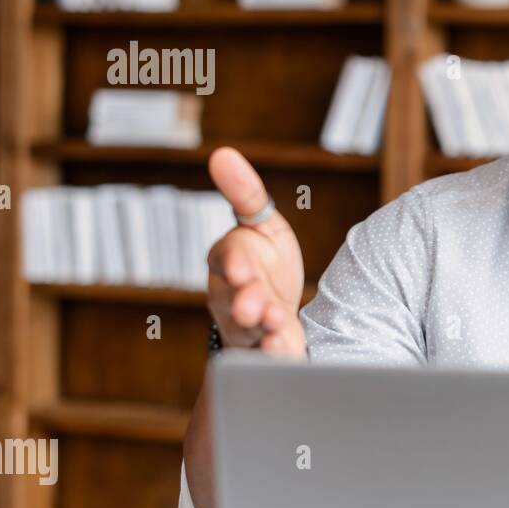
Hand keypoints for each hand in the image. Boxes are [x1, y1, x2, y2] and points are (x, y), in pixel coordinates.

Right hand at [206, 147, 306, 356]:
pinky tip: (286, 348)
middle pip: (233, 299)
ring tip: (275, 325)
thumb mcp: (262, 224)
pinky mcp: (266, 350)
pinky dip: (275, 352)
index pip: (226, 259)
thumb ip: (245, 194)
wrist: (276, 312)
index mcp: (228, 261)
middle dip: (244, 302)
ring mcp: (247, 327)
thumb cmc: (266, 262)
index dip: (233, 265)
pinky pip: (267, 354)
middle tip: (253, 307)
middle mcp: (231, 296)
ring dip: (261, 328)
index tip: (240, 268)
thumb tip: (222, 153)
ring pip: (248, 330)